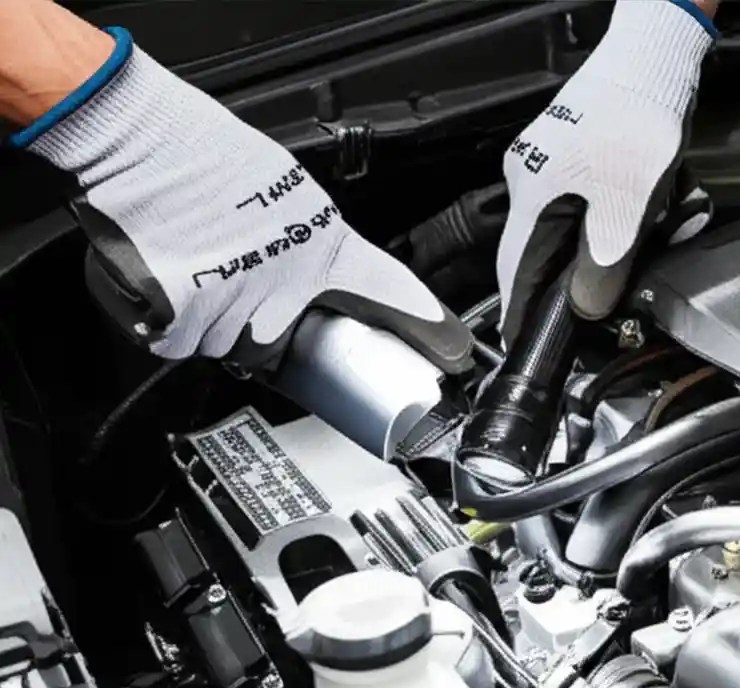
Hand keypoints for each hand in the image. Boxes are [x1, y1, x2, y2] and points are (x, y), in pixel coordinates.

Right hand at [12, 29, 470, 368]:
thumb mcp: (289, 195)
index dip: (420, 321)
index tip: (453, 349)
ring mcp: (233, 304)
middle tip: (233, 283)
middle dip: (257, 324)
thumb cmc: (205, 156)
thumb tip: (315, 269)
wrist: (144, 144)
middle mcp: (283, 283)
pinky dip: (169, 322)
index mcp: (318, 247)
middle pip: (278, 341)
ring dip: (210, 322)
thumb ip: (309, 243)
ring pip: (225, 345)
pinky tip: (170, 281)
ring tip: (197, 269)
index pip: (385, 288)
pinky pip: (178, 343)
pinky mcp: (183, 317)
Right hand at [495, 0, 715, 343]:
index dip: (522, 313)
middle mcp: (530, 180)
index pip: (516, 273)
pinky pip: (592, 203)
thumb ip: (604, 267)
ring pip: (573, 227)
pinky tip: (652, 207)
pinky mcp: (576, 154)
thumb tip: (586, 308)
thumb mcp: (627, 209)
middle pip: (544, 252)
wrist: (653, 61)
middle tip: (610, 292)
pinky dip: (621, 215)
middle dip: (581, 274)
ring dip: (611, 242)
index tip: (524, 341)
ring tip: (649, 230)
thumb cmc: (636, 123)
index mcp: (532, 198)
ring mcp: (551, 165)